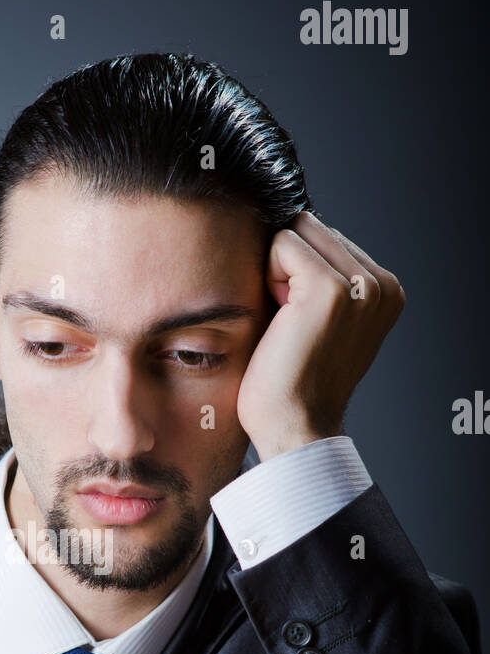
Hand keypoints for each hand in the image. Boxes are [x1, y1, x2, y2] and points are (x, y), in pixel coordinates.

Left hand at [236, 211, 405, 461]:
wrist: (293, 426)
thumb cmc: (294, 382)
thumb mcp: (322, 321)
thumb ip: (323, 277)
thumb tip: (291, 227)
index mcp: (386, 290)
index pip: (328, 237)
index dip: (299, 273)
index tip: (302, 321)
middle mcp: (381, 285)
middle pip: (313, 228)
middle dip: (290, 269)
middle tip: (292, 326)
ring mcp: (360, 285)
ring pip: (298, 232)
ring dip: (278, 274)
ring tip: (288, 324)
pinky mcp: (329, 289)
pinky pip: (281, 244)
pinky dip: (268, 276)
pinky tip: (281, 320)